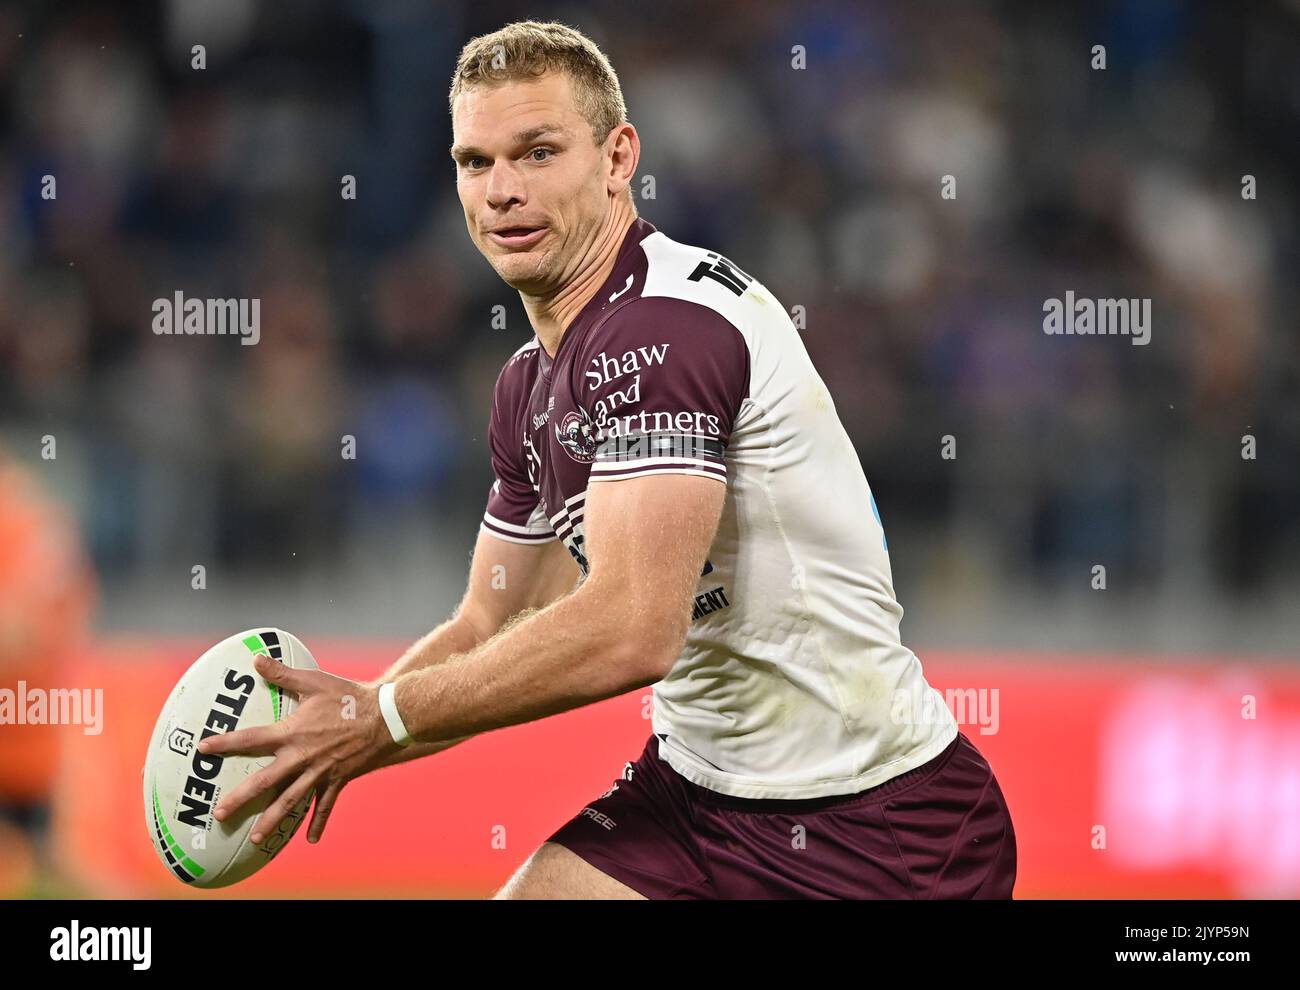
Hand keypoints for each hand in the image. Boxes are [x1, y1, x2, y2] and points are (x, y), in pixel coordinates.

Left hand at [196, 654, 399, 844]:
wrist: (384, 717)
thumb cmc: (348, 697)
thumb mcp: (314, 681)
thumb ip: (282, 673)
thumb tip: (255, 659)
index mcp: (292, 733)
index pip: (251, 740)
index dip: (225, 743)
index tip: (203, 749)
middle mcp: (301, 758)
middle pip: (265, 782)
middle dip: (240, 799)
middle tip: (219, 815)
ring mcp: (319, 773)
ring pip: (290, 802)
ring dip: (271, 821)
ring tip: (254, 840)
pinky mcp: (337, 780)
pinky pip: (325, 805)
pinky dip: (318, 823)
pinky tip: (310, 840)